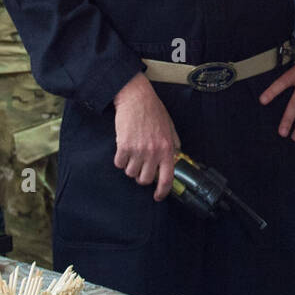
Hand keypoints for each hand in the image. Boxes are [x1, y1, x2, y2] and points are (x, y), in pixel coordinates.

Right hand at [113, 73, 180, 200]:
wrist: (136, 98)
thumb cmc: (153, 111)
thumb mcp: (170, 127)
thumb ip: (173, 144)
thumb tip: (175, 158)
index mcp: (167, 149)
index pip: (167, 178)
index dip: (162, 192)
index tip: (157, 196)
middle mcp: (154, 152)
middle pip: (144, 180)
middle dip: (141, 177)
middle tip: (140, 166)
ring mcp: (138, 150)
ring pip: (130, 173)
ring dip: (130, 167)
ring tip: (132, 154)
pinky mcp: (124, 146)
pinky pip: (119, 164)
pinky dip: (120, 160)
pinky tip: (123, 149)